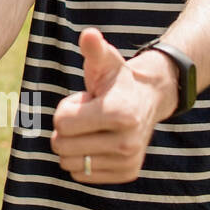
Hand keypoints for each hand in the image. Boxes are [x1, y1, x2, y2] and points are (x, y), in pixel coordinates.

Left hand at [50, 27, 174, 183]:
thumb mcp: (105, 61)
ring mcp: (128, 161)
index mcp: (119, 114)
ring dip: (73, 144)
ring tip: (93, 128)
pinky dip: (82, 159)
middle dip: (66, 128)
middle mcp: (127, 142)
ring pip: (68, 162)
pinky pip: (81, 174)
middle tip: (87, 115)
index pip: (62, 124)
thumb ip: (94, 49)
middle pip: (61, 145)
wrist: (148, 101)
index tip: (84, 101)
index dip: (65, 109)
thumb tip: (89, 34)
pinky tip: (99, 142)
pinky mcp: (126, 174)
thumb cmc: (117, 79)